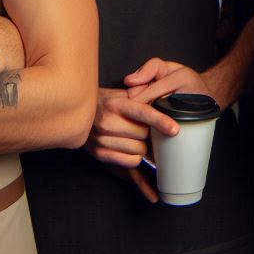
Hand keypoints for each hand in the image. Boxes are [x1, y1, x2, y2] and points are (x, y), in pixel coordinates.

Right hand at [85, 56, 208, 170]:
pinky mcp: (99, 154)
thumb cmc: (107, 103)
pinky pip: (130, 162)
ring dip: (142, 147)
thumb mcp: (122, 93)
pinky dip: (135, 158)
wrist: (78, 113)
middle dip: (149, 133)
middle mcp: (107, 121)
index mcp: (116, 104)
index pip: (142, 112)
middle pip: (143, 134)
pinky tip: (131, 150)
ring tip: (135, 138)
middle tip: (146, 129)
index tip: (175, 129)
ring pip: (138, 151)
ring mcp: (101, 139)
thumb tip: (162, 94)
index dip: (160, 120)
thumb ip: (141, 92)